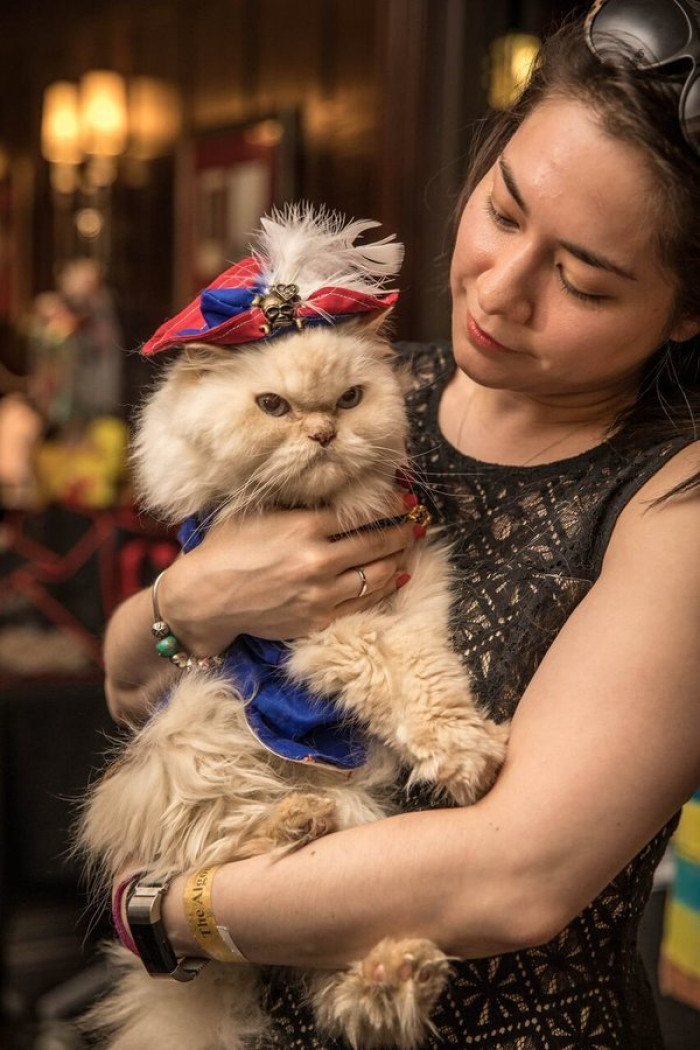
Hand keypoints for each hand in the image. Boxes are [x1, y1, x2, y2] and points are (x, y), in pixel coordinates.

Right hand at [157, 501, 416, 654]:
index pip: (364, 512)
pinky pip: (365, 602)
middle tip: (416, 521)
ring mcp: (321, 593)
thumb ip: (302, 503)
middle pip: (379, 542)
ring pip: (380, 574)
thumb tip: (341, 490)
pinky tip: (394, 576)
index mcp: (304, 526)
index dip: (391, 505)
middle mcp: (318, 560)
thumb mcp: (262, 512)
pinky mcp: (319, 618)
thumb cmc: (228, 548)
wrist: (206, 598)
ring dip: (399, 558)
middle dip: (404, 530)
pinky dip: (386, 587)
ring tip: (407, 547)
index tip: (403, 499)